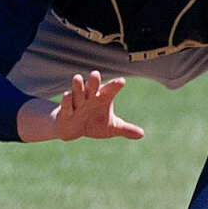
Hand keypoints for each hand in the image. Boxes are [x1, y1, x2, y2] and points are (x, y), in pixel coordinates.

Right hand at [17, 71, 144, 141]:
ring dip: (77, 87)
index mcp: (102, 99)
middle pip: (92, 88)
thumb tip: (141, 134)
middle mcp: (89, 98)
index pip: (109, 91)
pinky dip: (67, 102)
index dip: (115, 86)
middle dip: (93, 82)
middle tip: (95, 74)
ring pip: (77, 93)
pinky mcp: (66, 112)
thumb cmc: (94, 123)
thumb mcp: (111, 127)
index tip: (121, 81)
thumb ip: (125, 129)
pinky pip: (66, 106)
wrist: (73, 129)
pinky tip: (67, 95)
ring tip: (77, 77)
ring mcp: (77, 104)